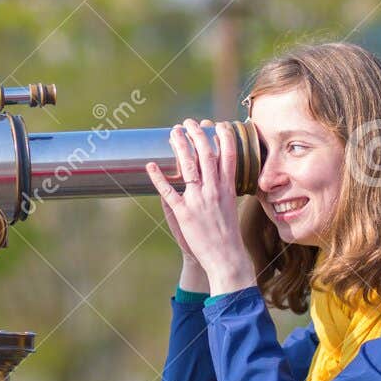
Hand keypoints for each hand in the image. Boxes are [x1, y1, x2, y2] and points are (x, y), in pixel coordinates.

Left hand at [147, 119, 257, 295]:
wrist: (225, 257)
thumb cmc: (228, 233)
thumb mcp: (230, 206)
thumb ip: (222, 189)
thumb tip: (218, 172)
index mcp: (227, 188)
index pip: (229, 155)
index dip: (223, 137)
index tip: (218, 124)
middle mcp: (214, 191)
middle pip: (206, 154)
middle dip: (197, 134)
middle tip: (189, 122)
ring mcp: (198, 201)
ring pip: (188, 166)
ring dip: (180, 146)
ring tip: (173, 132)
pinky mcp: (184, 213)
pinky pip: (168, 191)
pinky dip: (158, 177)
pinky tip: (150, 165)